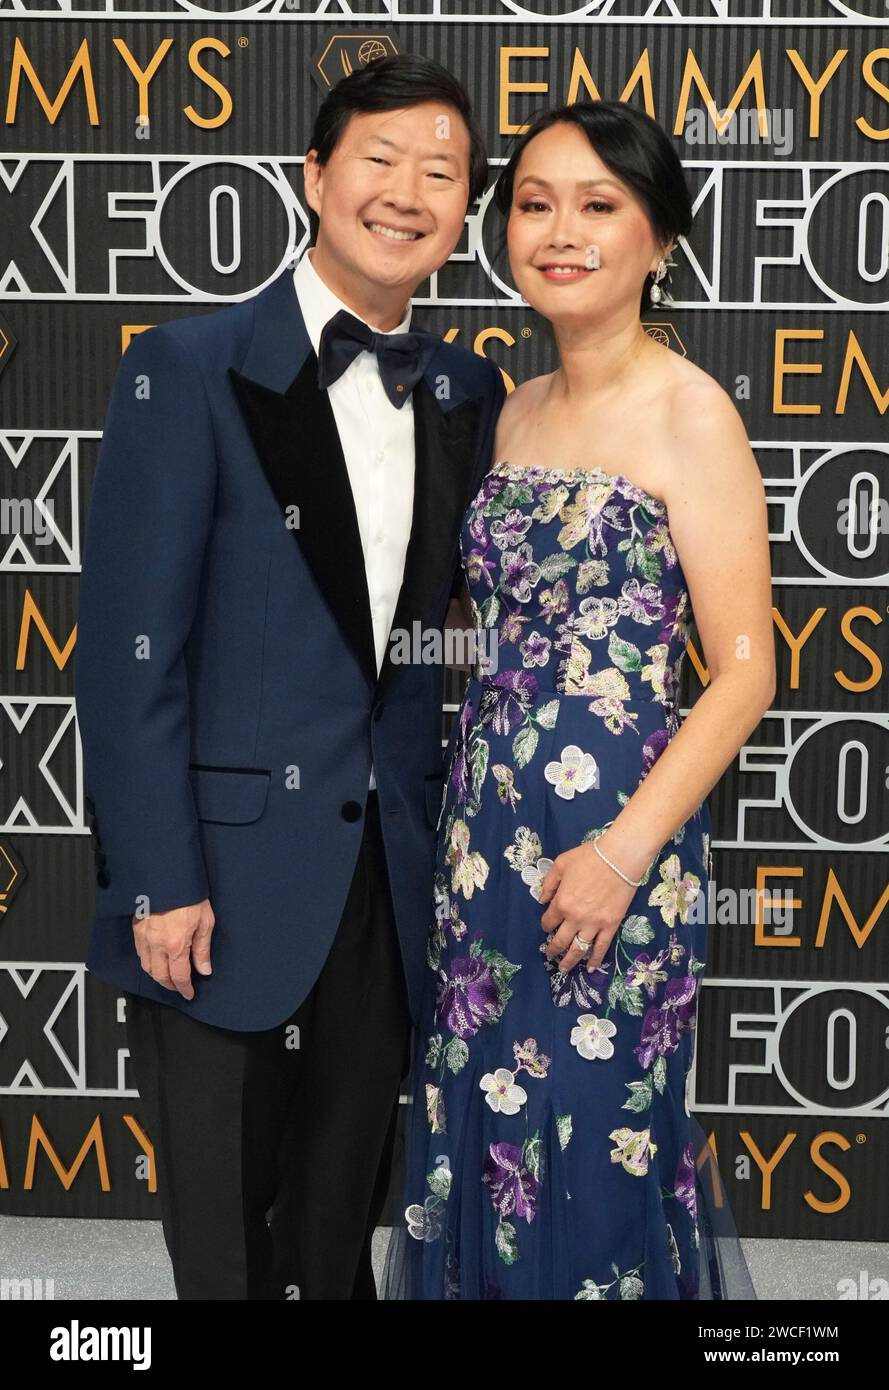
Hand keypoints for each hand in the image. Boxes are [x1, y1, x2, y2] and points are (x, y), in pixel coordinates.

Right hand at [132, 898, 214, 999]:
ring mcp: (144, 937)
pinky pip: (139, 953)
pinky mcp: (136, 928)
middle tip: (179, 988)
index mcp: (176, 945)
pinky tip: (154, 960)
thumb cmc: (190, 896)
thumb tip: (204, 969)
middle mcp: (157, 945)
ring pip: (146, 967)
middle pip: (160, 976)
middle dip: (170, 985)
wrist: (168, 876)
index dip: (184, 988)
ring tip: (167, 976)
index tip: (189, 994)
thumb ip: (202, 949)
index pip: (179, 976)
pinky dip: (147, 962)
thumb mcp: (205, 922)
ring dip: (157, 976)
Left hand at [538, 841, 637, 973]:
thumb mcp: (561, 864)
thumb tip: (542, 900)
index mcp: (561, 903)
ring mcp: (593, 924)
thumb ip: (549, 883)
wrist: (619, 858)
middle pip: (560, 940)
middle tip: (549, 956)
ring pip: (578, 949)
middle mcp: (575, 918)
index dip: (546, 925)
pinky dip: (596, 960)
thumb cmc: (589, 857)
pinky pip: (601, 948)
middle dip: (553, 950)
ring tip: (563, 969)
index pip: (548, 921)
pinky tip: (591, 968)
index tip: (547, 926)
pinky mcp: (610, 926)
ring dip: (569, 961)